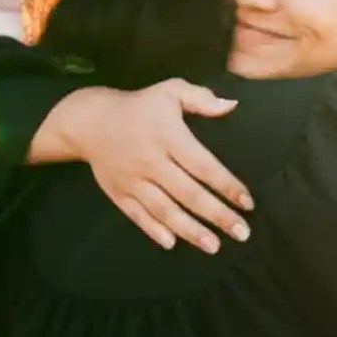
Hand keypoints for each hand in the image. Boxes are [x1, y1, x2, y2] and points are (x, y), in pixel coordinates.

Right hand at [55, 80, 251, 252]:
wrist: (89, 121)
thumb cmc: (139, 106)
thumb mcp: (170, 90)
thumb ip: (202, 98)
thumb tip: (232, 105)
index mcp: (168, 136)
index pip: (203, 165)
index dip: (226, 185)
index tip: (247, 202)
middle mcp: (151, 161)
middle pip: (188, 193)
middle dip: (217, 215)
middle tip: (242, 233)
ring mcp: (133, 181)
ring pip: (165, 210)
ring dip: (191, 230)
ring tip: (214, 246)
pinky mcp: (118, 193)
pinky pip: (137, 216)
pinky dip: (154, 230)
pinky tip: (172, 243)